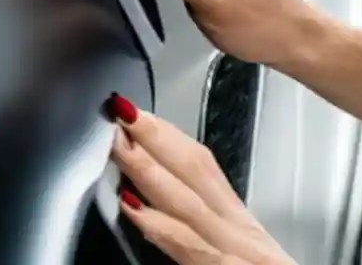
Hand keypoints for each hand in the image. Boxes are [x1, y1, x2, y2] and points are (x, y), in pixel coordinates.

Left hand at [106, 94, 293, 263]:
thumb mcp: (234, 256)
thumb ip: (199, 234)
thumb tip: (148, 209)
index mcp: (238, 228)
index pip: (202, 168)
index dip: (169, 136)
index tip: (137, 113)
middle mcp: (242, 235)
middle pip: (198, 173)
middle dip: (157, 139)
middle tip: (119, 111)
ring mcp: (240, 255)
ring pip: (192, 204)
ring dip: (152, 171)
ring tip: (120, 147)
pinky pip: (194, 251)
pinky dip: (166, 229)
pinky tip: (138, 212)